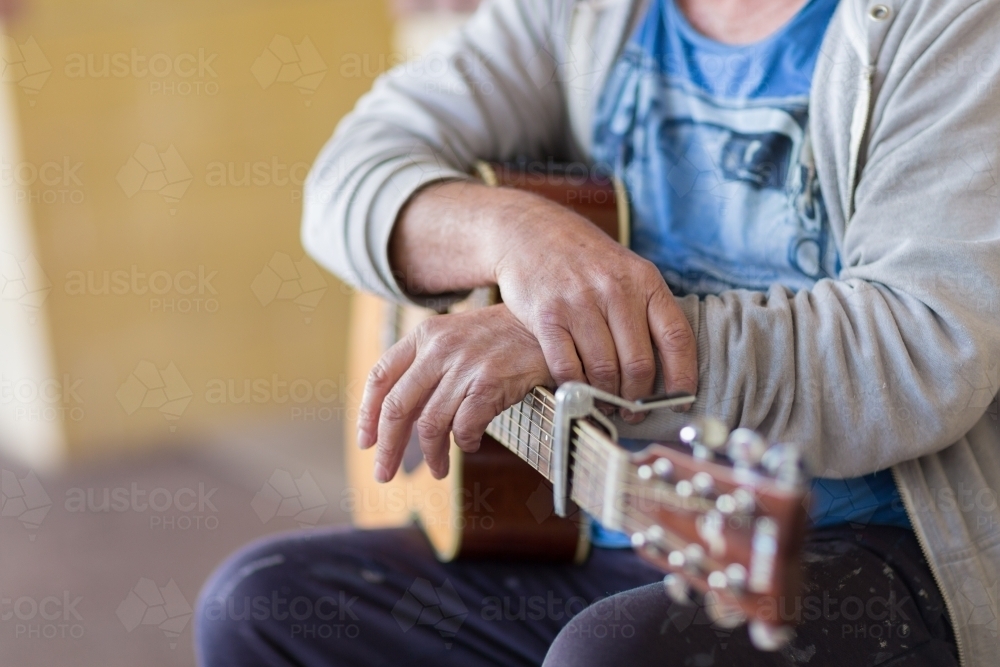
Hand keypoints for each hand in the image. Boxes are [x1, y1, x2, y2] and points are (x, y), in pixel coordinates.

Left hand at [357, 304, 552, 482]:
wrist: (549, 325)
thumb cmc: (503, 337)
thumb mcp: (456, 339)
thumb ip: (428, 372)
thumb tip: (403, 420)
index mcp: (424, 335)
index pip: (381, 377)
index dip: (367, 413)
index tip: (367, 441)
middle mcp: (438, 348)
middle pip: (397, 407)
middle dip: (388, 447)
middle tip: (385, 472)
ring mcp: (464, 365)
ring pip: (431, 424)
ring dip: (431, 455)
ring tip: (437, 470)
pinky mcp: (489, 382)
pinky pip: (464, 426)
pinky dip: (464, 443)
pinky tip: (469, 445)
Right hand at [490, 192, 697, 419]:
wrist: (534, 234)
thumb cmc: (587, 262)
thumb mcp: (627, 272)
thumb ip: (648, 312)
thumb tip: (670, 370)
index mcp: (646, 281)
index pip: (676, 338)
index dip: (682, 377)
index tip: (678, 403)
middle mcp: (616, 290)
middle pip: (639, 364)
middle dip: (637, 398)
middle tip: (631, 412)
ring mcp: (580, 302)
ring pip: (603, 371)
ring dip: (606, 397)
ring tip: (605, 404)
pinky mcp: (547, 316)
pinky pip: (567, 368)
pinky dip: (575, 388)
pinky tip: (579, 390)